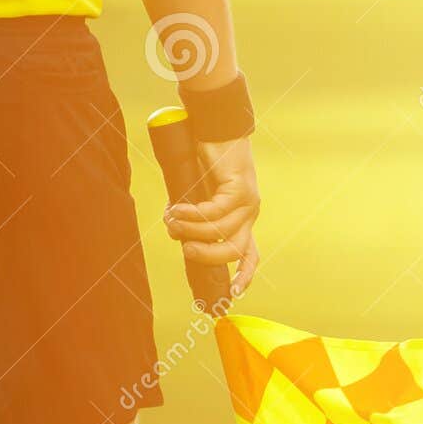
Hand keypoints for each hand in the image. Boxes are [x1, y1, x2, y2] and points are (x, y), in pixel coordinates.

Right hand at [164, 136, 260, 297]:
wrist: (214, 130)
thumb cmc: (203, 164)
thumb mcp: (195, 198)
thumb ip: (190, 219)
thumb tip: (177, 236)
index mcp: (242, 221)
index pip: (250, 256)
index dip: (244, 276)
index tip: (233, 294)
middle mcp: (249, 215)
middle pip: (233, 251)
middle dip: (206, 255)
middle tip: (184, 247)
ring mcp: (248, 203)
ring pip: (220, 232)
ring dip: (192, 230)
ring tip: (172, 220)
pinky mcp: (241, 190)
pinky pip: (215, 212)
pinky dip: (192, 214)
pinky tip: (176, 208)